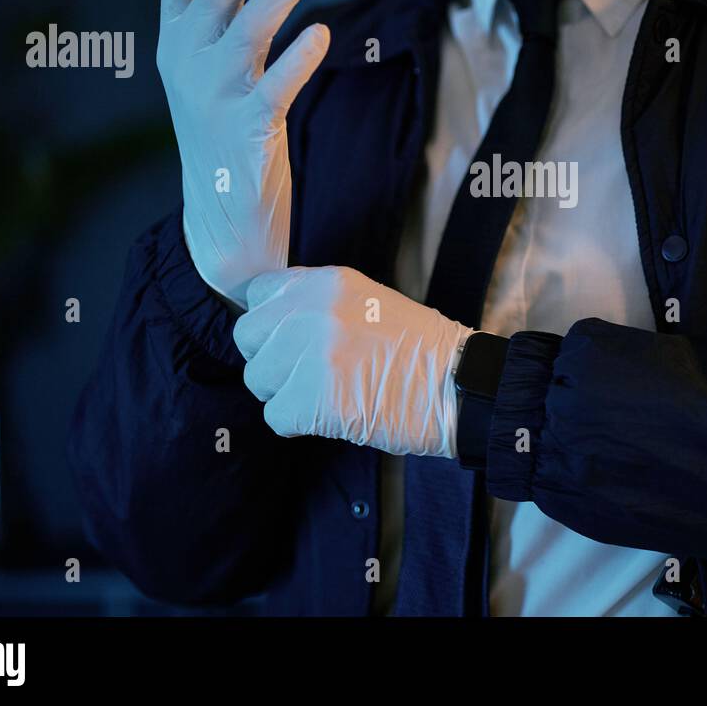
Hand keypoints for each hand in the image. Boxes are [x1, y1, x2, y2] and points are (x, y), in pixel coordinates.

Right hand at [157, 0, 329, 309]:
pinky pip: (275, 89)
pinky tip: (321, 34)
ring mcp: (214, 101)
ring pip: (249, 35)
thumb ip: (225, 18)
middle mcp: (188, 68)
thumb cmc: (225, 134)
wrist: (223, 221)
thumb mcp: (213, 70)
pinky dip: (296, 61)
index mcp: (177, 47)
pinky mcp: (248, 133)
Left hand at [232, 266, 473, 457]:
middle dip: (271, 359)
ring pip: (258, 379)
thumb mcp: (368, 301)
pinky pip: (276, 416)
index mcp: (327, 283)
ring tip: (325, 395)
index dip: (270, 322)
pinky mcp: (312, 400)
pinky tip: (331, 416)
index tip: (287, 339)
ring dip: (284, 393)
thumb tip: (277, 324)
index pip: (260, 293)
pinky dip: (297, 424)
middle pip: (248, 337)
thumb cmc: (421, 350)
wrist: (457, 386)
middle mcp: (312, 312)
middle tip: (305, 374)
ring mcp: (310, 356)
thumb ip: (319, 305)